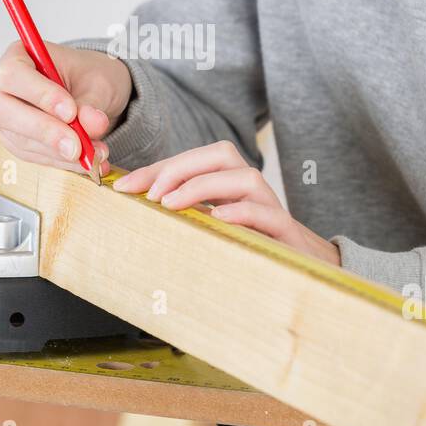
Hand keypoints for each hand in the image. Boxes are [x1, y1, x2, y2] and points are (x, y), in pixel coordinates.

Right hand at [0, 41, 132, 172]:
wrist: (94, 93)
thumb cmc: (90, 75)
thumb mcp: (99, 82)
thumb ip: (92, 102)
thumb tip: (92, 124)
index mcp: (18, 56)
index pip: (13, 74)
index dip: (39, 94)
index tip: (70, 112)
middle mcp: (3, 88)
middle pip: (5, 111)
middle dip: (44, 131)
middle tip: (77, 146)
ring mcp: (8, 118)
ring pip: (21, 140)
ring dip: (60, 152)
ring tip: (96, 153)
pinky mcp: (19, 142)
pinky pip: (35, 156)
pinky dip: (64, 162)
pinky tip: (88, 161)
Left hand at [113, 140, 341, 265]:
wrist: (301, 271)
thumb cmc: (248, 248)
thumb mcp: (210, 229)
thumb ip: (184, 215)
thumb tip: (135, 209)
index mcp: (229, 183)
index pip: (193, 160)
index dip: (157, 168)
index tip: (124, 186)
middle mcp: (250, 188)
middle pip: (221, 154)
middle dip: (180, 167)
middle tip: (150, 193)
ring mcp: (271, 207)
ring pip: (246, 177)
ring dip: (204, 185)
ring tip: (172, 204)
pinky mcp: (286, 232)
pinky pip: (268, 213)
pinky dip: (242, 212)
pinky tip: (218, 220)